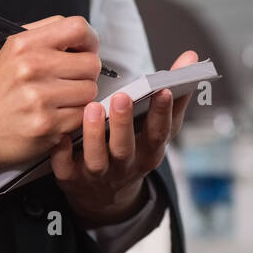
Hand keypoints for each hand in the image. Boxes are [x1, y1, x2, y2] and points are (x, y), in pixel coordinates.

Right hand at [0, 15, 100, 171]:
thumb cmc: (0, 91)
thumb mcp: (13, 51)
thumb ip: (47, 37)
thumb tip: (84, 39)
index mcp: (24, 44)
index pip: (77, 28)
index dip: (90, 39)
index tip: (86, 50)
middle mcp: (30, 67)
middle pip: (91, 62)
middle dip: (86, 73)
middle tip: (70, 80)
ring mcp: (38, 97)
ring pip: (90, 90)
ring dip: (80, 97)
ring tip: (60, 99)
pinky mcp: (46, 124)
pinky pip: (82, 114)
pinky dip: (74, 117)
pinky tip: (56, 114)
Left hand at [50, 49, 198, 227]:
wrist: (107, 194)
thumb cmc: (135, 148)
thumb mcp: (159, 126)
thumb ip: (175, 94)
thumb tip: (190, 57)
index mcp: (149, 151)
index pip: (160, 133)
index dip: (163, 113)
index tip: (164, 89)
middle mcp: (126, 165)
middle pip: (126, 148)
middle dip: (124, 123)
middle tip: (123, 97)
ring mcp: (98, 174)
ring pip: (97, 160)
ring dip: (95, 135)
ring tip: (92, 108)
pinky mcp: (72, 179)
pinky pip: (64, 169)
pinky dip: (62, 154)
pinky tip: (61, 135)